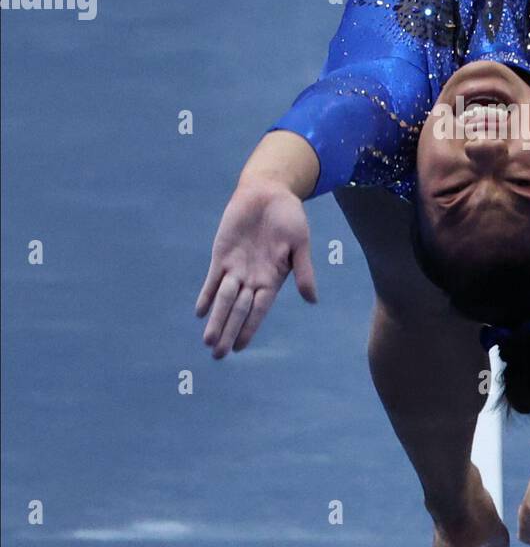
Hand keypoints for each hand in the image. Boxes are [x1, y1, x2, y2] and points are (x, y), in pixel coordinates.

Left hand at [196, 177, 317, 357]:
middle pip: (237, 310)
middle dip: (228, 331)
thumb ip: (304, 271)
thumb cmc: (290, 217)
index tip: (240, 348)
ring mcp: (235, 268)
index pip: (258, 310)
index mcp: (272, 279)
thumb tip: (312, 300)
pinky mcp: (221, 255)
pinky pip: (212, 280)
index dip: (248, 328)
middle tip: (218, 355)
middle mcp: (252, 278)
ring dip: (216, 319)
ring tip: (208, 341)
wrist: (269, 192)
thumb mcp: (301, 243)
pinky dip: (206, 295)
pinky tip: (199, 312)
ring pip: (223, 299)